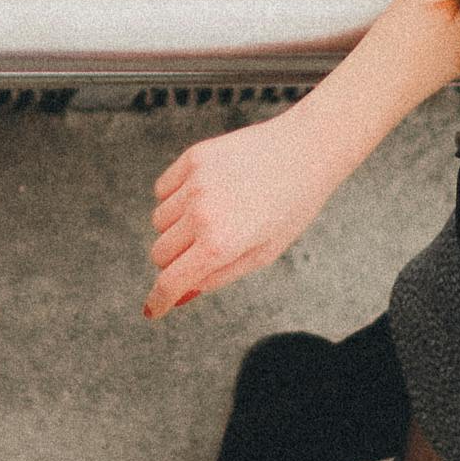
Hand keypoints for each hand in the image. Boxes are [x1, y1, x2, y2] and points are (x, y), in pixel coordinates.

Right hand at [143, 108, 342, 319]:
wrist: (306, 151)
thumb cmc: (292, 206)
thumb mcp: (264, 253)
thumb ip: (220, 276)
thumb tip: (181, 295)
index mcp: (221, 244)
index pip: (171, 282)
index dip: (159, 300)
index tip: (153, 310)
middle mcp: (202, 214)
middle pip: (160, 254)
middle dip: (175, 261)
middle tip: (203, 250)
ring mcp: (194, 183)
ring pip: (158, 222)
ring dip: (176, 227)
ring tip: (214, 215)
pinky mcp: (192, 158)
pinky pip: (162, 190)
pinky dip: (175, 198)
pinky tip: (205, 194)